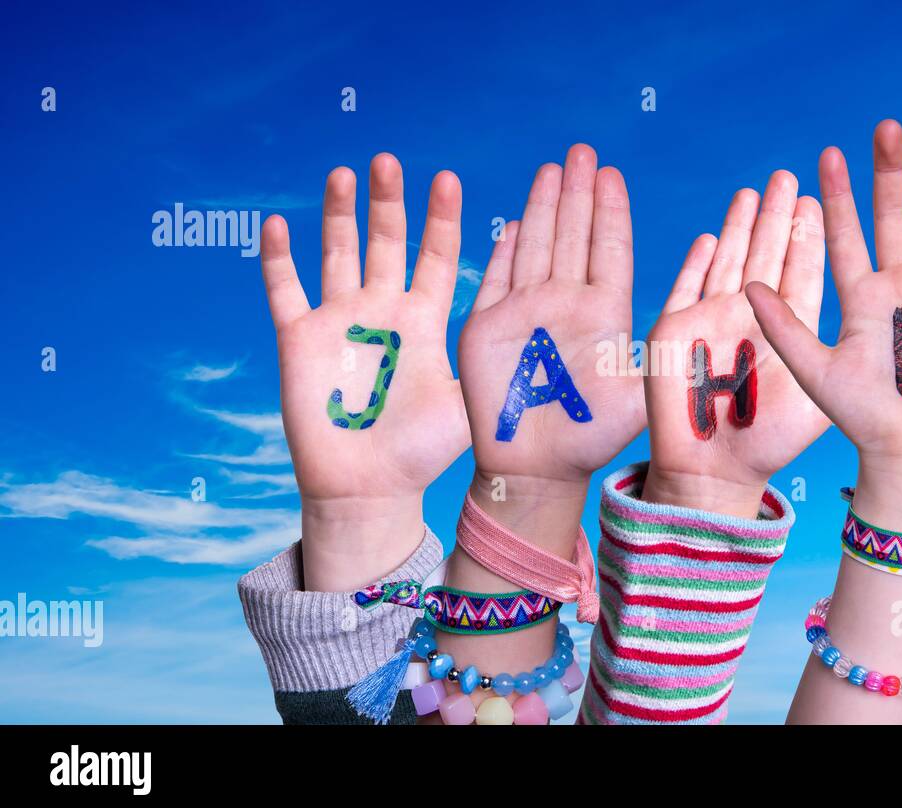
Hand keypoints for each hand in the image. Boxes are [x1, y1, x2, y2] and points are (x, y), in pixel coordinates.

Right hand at [259, 154, 470, 587]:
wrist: (371, 488)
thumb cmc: (424, 452)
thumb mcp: (472, 401)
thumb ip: (498, 366)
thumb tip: (558, 346)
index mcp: (423, 318)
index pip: (434, 256)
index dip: (440, 219)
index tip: (448, 179)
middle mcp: (381, 311)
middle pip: (385, 242)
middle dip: (388, 202)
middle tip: (390, 160)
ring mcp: (339, 321)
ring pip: (337, 254)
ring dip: (339, 214)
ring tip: (345, 173)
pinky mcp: (300, 340)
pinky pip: (285, 292)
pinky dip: (279, 259)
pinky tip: (278, 224)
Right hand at [456, 145, 643, 530]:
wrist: (536, 468)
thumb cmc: (590, 437)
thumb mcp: (636, 396)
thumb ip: (655, 358)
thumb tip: (690, 329)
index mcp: (603, 314)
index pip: (608, 250)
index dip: (609, 212)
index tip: (611, 173)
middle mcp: (565, 305)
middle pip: (572, 236)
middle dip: (577, 193)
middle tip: (583, 150)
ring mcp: (525, 312)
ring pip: (536, 246)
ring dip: (543, 207)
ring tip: (553, 168)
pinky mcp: (487, 326)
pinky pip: (496, 277)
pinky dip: (504, 249)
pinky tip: (513, 218)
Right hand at [642, 171, 829, 516]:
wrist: (713, 470)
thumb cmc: (768, 441)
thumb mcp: (814, 393)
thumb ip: (828, 350)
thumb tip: (867, 311)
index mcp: (786, 327)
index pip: (799, 270)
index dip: (806, 233)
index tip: (818, 196)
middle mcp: (748, 317)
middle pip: (763, 256)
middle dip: (774, 217)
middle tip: (788, 176)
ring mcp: (709, 321)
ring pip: (726, 262)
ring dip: (737, 228)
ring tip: (752, 192)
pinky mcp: (674, 333)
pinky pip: (685, 290)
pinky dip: (696, 265)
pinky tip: (708, 236)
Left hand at [747, 121, 901, 527]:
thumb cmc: (861, 420)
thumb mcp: (813, 371)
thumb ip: (783, 326)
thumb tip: (747, 284)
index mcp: (859, 297)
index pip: (844, 235)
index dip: (838, 196)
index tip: (826, 154)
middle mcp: (898, 288)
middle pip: (892, 218)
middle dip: (887, 174)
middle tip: (882, 127)